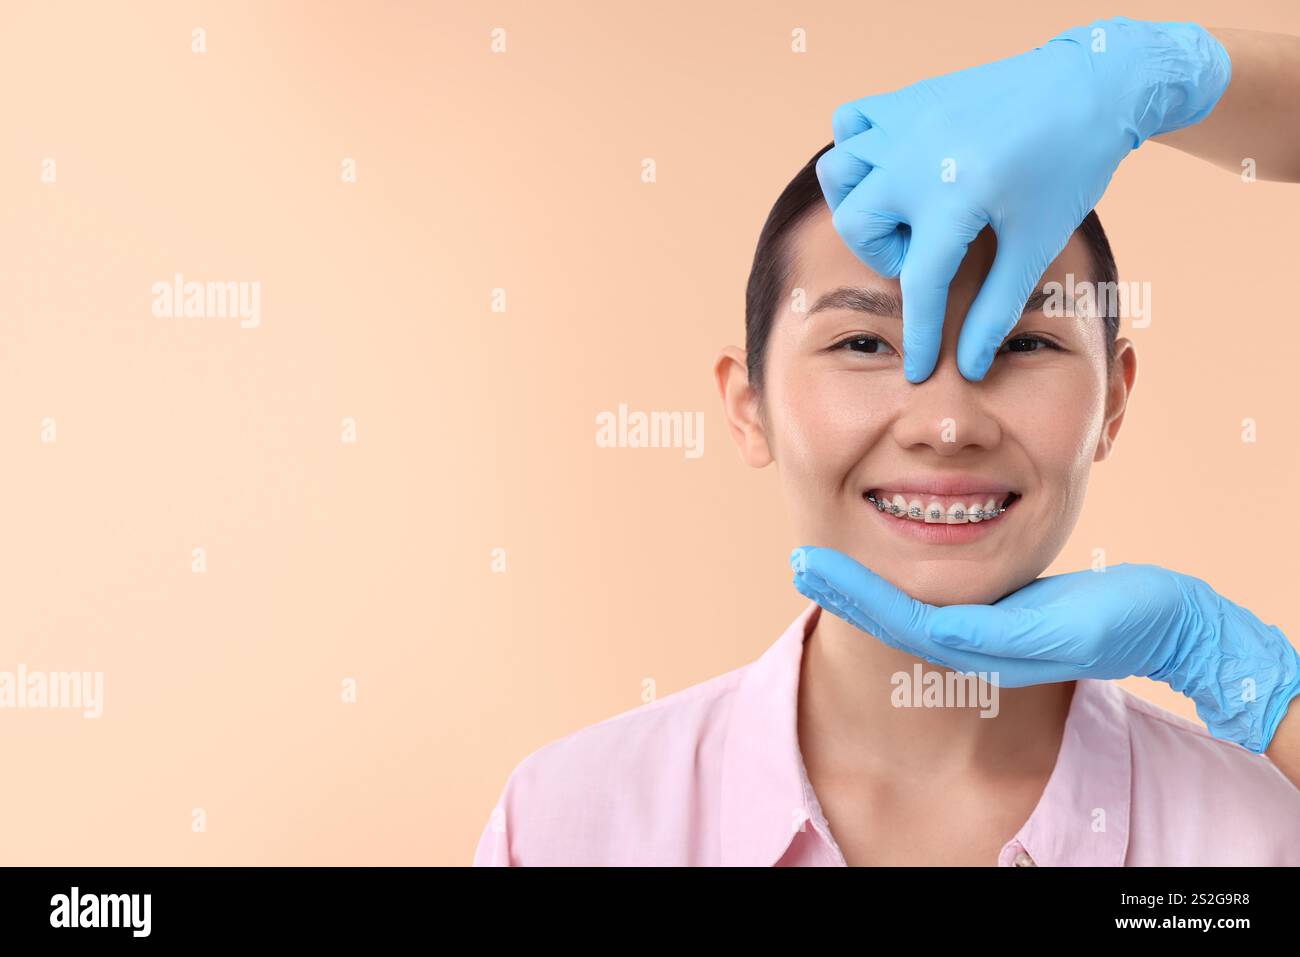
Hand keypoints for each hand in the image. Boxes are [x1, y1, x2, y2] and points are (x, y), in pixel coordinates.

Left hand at [790, 546, 1299, 753]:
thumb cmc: (1113, 621)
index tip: (806, 563)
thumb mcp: (1048, 629)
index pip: (894, 617)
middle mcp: (970, 637)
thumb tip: (932, 634)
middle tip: (797, 557)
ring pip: (908, 602)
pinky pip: (937, 593)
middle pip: (891, 612)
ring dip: (864, 582)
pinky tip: (883, 559)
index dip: (849, 591)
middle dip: (842, 587)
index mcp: (973, 643)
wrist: (1163, 621)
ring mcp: (983, 623)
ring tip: (823, 556)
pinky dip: (902, 580)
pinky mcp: (999, 606)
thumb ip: (990, 635)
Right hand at [816, 16, 1230, 382]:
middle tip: (925, 252)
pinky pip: (851, 121)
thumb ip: (995, 308)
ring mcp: (907, 122)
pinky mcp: (909, 98)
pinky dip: (858, 148)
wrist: (1090, 85)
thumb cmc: (1069, 167)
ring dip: (861, 203)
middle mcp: (917, 157)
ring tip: (903, 212)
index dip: (919, 336)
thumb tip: (968, 366)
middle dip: (883, 254)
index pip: (918, 284)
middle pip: (857, 225)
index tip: (919, 370)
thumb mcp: (1036, 244)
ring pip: (840, 172)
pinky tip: (893, 168)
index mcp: (954, 197)